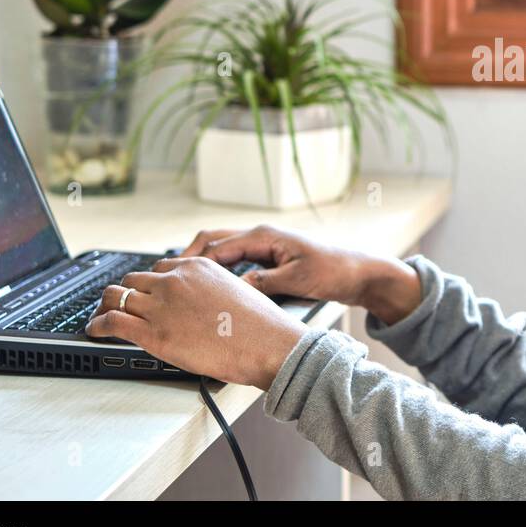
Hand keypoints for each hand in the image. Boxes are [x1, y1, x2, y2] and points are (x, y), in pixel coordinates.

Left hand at [86, 257, 309, 388]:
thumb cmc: (259, 325)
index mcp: (197, 267)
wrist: (267, 344)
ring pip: (116, 296)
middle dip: (126, 293)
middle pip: (134, 280)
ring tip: (101, 316)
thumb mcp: (235, 290)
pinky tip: (94, 329)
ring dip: (106, 306)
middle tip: (121, 306)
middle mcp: (175, 280)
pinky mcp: (152, 333)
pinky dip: (97, 325)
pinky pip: (111, 321)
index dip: (149, 283)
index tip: (145, 293)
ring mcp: (161, 305)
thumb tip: (200, 303)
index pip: (159, 268)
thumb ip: (210, 289)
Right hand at [181, 225, 422, 324]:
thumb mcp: (298, 279)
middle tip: (166, 278)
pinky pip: (234, 261)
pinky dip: (218, 271)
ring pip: (221, 251)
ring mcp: (264, 247)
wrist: (360, 273)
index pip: (217, 246)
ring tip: (180, 284)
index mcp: (264, 236)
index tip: (172, 277)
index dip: (191, 262)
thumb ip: (265, 282)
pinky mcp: (268, 259)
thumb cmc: (334, 271)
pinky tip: (210, 289)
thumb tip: (234, 290)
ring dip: (201, 264)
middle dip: (188, 258)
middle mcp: (261, 237)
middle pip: (212, 242)